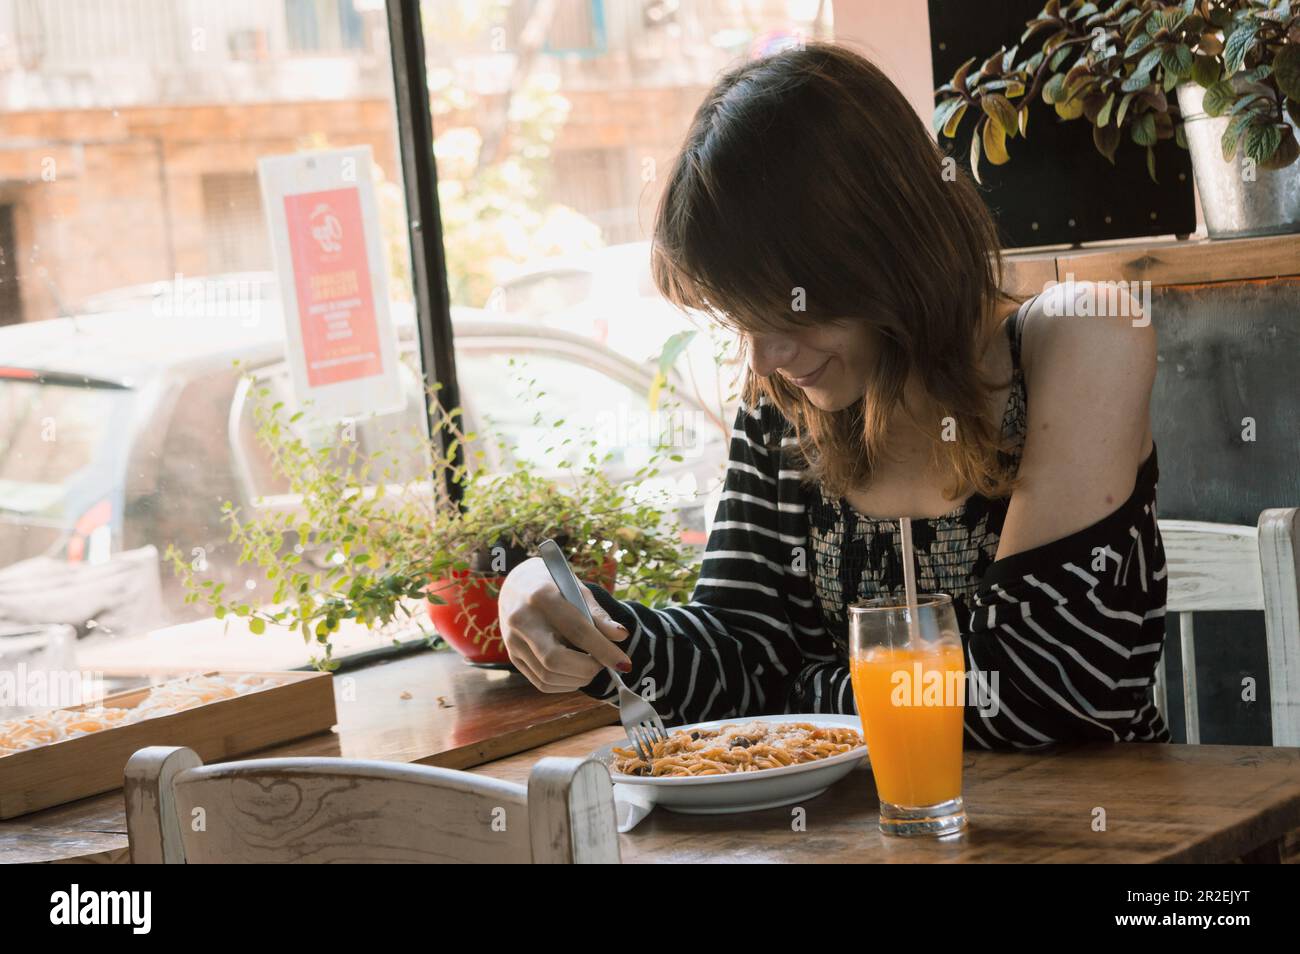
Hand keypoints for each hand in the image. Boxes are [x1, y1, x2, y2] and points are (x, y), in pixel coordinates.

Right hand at [497, 557, 631, 692]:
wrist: (517, 585)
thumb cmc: (555, 587)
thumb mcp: (578, 590)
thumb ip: (598, 615)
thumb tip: (621, 636)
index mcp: (542, 596)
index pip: (576, 630)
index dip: (603, 650)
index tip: (624, 664)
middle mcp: (522, 620)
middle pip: (555, 660)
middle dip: (587, 669)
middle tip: (603, 665)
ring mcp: (513, 641)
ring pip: (548, 676)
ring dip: (577, 679)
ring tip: (590, 666)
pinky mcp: (512, 657)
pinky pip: (541, 682)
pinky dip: (565, 684)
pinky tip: (575, 672)